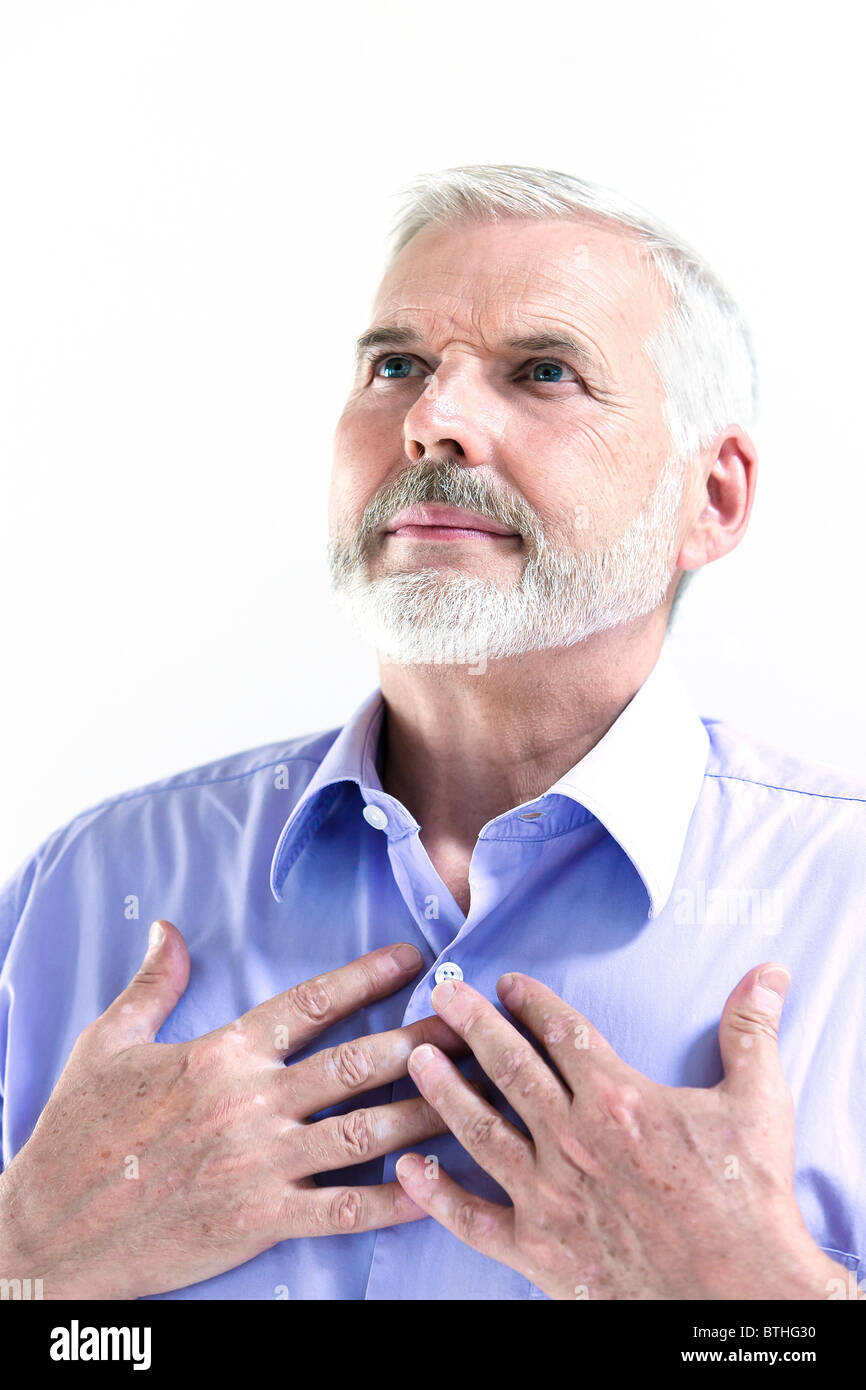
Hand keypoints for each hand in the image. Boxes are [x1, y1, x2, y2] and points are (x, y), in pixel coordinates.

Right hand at [0, 920, 459, 1299]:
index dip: (367, 976)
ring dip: (426, 1112)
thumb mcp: (108, 1042)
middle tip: (473, 1025)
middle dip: (422, 1041)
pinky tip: (435, 1188)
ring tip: (476, 1096)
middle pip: (357, 1063)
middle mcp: (250, 1102)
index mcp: (222, 1053)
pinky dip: (392, 1201)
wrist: (52, 1229)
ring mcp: (259, 1163)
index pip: (311, 1003)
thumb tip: (167, 927)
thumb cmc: (79, 1131)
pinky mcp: (259, 1220)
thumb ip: (153, 984)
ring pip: (364, 1131)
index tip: (414, 957)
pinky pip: (341, 1210)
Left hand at [395, 963, 849, 1299]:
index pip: (562, 1035)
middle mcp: (571, 1140)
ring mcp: (549, 1195)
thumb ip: (751, 1030)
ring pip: (480, 1131)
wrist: (741, 1295)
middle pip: (509, 1068)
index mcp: (616, 1099)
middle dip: (471, 1026)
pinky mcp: (540, 1249)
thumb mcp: (759, 1103)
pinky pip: (476, 1221)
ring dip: (443, 1092)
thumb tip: (768, 973)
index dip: (532, 1003)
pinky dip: (438, 1196)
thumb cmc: (748, 1201)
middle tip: (442, 996)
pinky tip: (408, 1170)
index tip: (507, 983)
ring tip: (414, 1057)